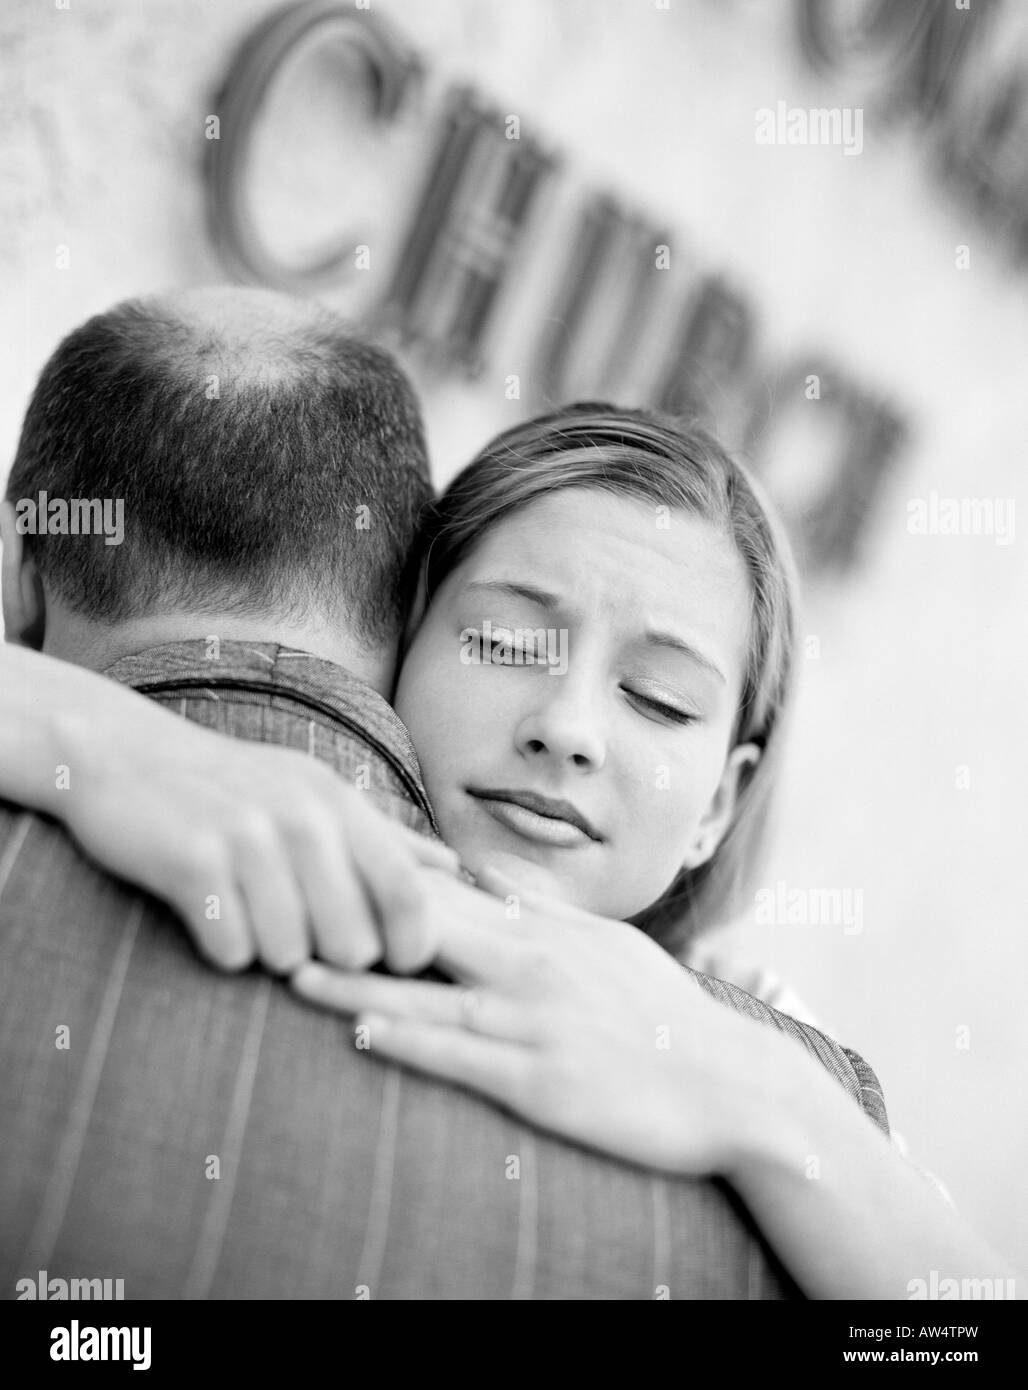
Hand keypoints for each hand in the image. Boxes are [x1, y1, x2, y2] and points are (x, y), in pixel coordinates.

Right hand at [54, 699, 459, 974]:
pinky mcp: (192, 860)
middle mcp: (302, 816)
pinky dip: (222, 947)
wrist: (124, 756)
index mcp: (340, 804)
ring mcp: (246, 835)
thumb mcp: (317, 795)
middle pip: (353, 942)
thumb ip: (388, 838)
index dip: (412, 944)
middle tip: (297, 930)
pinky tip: (209, 910)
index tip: (396, 963)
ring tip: (248, 912)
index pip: (408, 893)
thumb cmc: (236, 787)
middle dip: (329, 957)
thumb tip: (454, 869)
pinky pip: (231, 951)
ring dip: (268, 951)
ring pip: (289, 956)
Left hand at [292, 867, 793, 1174]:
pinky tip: (362, 1035)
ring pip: (431, 997)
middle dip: (353, 922)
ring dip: (358, 986)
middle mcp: (535, 966)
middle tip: (284, 906)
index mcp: (547, 933)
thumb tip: (486, 871)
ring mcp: (538, 1023)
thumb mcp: (607, 945)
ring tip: (293, 973)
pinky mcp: (544, 1082)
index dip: (383, 880)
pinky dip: (410, 1043)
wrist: (733, 1087)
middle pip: (427, 932)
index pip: (452, 893)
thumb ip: (542, 909)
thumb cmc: (665, 1015)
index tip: (323, 863)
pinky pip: (464, 1060)